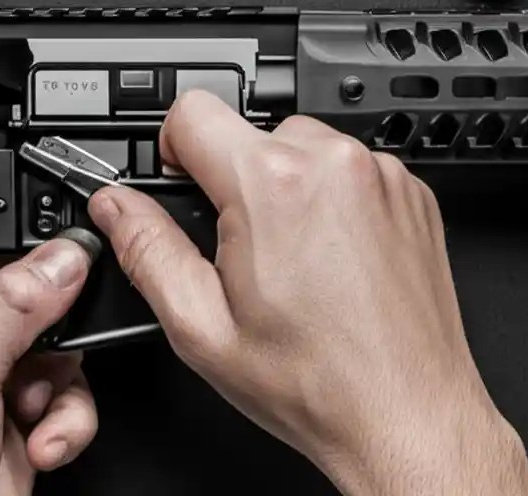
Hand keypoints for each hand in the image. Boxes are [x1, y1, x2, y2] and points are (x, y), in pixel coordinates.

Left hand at [0, 238, 98, 495]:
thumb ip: (7, 314)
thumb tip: (59, 260)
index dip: (35, 260)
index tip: (72, 265)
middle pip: (44, 306)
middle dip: (58, 341)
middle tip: (46, 362)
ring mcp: (1, 386)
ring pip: (68, 357)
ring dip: (65, 393)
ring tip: (33, 416)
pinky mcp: (31, 425)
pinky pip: (76, 403)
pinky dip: (72, 425)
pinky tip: (42, 445)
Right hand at [88, 91, 527, 495]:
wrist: (407, 416)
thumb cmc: (318, 383)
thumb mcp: (200, 325)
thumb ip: (146, 250)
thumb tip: (115, 208)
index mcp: (272, 186)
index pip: (191, 110)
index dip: (170, 150)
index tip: (180, 186)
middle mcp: (333, 164)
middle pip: (246, 130)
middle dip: (230, 180)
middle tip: (240, 251)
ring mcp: (381, 176)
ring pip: (299, 146)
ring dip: (283, 187)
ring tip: (292, 262)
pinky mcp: (411, 194)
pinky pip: (347, 169)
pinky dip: (329, 201)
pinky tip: (328, 261)